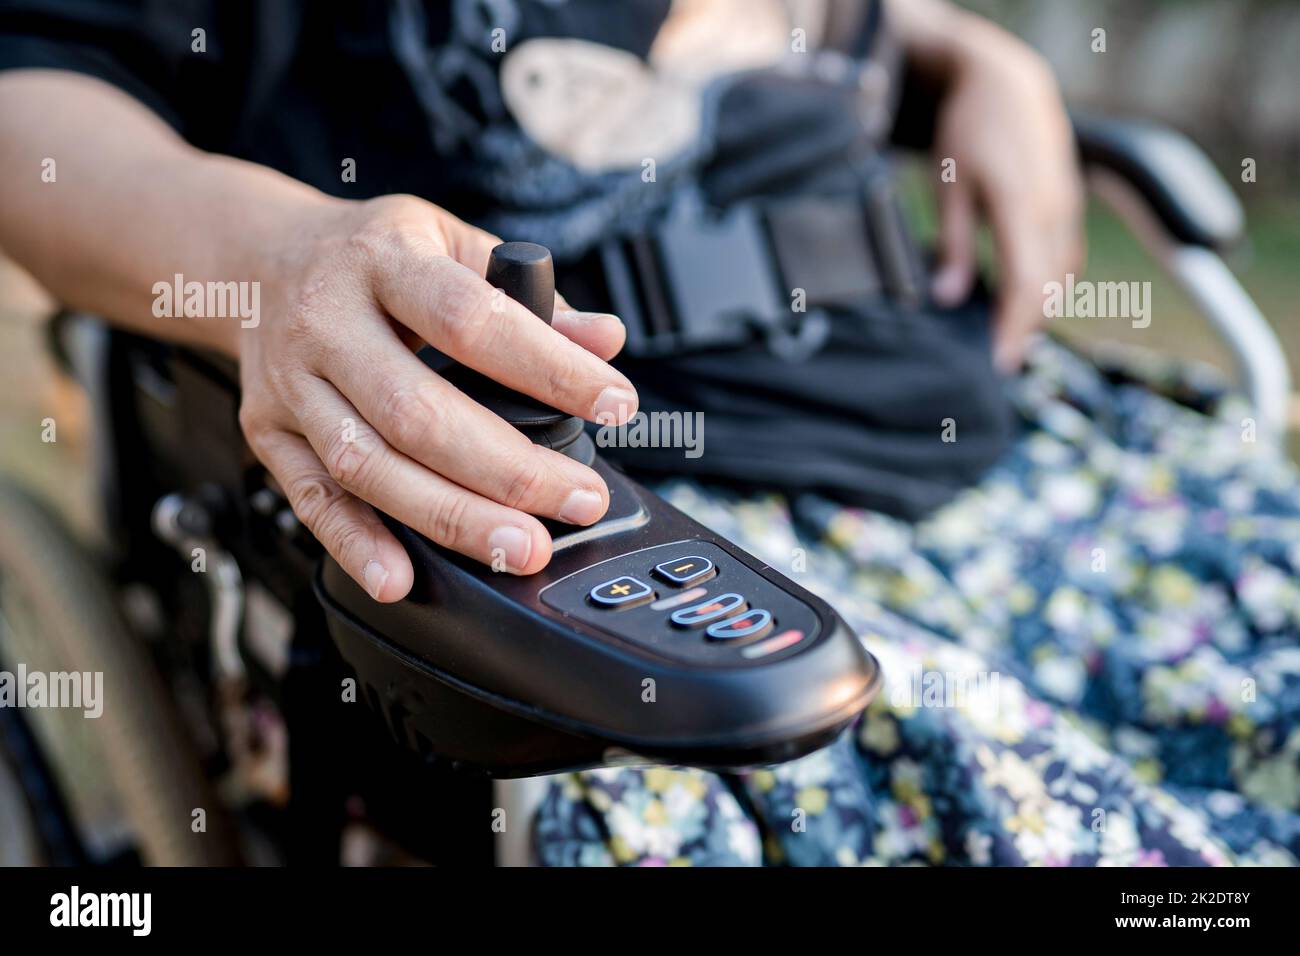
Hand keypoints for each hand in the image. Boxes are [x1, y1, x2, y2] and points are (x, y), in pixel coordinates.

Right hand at [236, 194, 636, 601]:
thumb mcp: (449, 242)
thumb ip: (530, 293)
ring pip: (366, 465)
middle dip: (507, 469)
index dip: (548, 367)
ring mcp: (291, 383)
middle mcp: (327, 322)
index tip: (612, 404)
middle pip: (416, 411)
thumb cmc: (369, 256)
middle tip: (578, 502)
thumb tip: (605, 341)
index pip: (470, 319)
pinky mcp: (268, 432)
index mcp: (383, 260)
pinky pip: (309, 499)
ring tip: (518, 546)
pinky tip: (400, 577)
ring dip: (447, 517)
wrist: (252, 261)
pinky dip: (354, 544)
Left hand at [926, 22, 1084, 370]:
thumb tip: (947, 296)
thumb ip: (952, 243)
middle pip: (1048, 287)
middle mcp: (1054, 209)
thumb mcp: (949, 183)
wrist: (1008, 83)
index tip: (1000, 363)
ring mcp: (1068, 206)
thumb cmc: (971, 129)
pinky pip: (1066, 256)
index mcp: (1022, 204)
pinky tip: (1023, 302)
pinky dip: (1048, 284)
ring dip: (1039, 309)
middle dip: (1026, 329)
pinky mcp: (1069, 205)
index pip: (1026, 284)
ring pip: (1062, 274)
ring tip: (1008, 340)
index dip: (1015, 329)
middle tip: (999, 364)